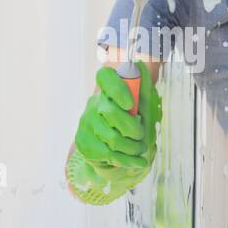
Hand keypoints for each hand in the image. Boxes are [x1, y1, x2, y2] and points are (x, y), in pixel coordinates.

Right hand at [67, 62, 161, 204]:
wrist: (113, 143)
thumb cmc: (132, 119)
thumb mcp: (141, 103)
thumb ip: (143, 88)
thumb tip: (142, 66)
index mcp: (107, 89)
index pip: (105, 77)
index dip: (117, 88)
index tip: (131, 104)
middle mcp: (93, 104)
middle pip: (111, 112)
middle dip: (133, 128)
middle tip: (142, 135)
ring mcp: (86, 124)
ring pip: (112, 138)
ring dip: (132, 147)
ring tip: (140, 149)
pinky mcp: (84, 143)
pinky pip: (108, 154)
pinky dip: (127, 160)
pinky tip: (137, 161)